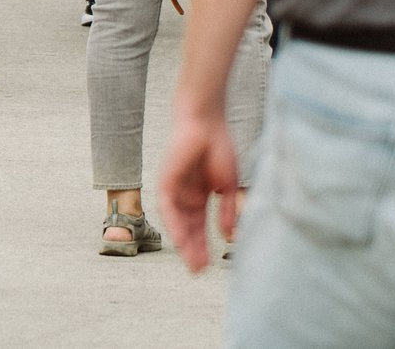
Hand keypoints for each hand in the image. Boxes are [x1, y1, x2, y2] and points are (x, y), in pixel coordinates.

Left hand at [159, 106, 243, 272]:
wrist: (207, 122)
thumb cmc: (219, 148)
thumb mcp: (227, 186)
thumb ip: (226, 211)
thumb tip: (228, 236)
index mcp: (200, 195)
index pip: (200, 226)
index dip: (204, 245)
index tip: (208, 265)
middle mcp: (185, 195)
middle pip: (188, 228)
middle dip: (194, 249)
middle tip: (198, 271)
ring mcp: (175, 188)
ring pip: (177, 221)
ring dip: (184, 242)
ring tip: (193, 263)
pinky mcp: (166, 180)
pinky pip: (168, 206)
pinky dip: (175, 223)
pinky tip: (181, 240)